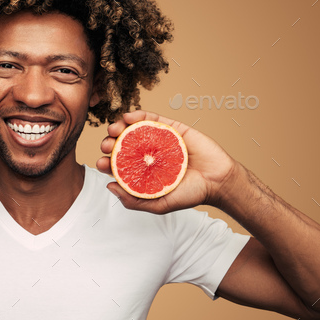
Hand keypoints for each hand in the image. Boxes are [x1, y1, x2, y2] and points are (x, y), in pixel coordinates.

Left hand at [96, 110, 238, 213]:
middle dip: (109, 144)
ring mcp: (158, 140)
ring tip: (113, 130)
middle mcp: (147, 155)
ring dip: (118, 127)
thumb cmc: (190, 194)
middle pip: (121, 146)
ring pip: (132, 130)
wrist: (218, 181)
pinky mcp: (170, 128)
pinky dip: (137, 115)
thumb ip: (134, 200)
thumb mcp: (159, 204)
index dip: (106, 162)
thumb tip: (109, 187)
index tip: (101, 163)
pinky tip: (128, 117)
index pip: (118, 165)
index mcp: (143, 172)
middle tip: (106, 146)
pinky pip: (151, 118)